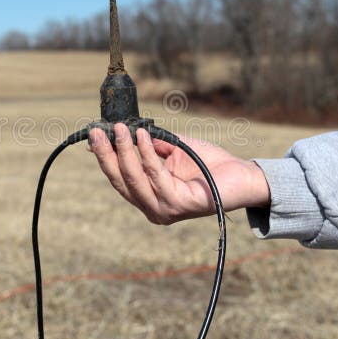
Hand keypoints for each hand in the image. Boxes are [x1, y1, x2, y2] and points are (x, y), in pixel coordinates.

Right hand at [88, 123, 269, 224]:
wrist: (241, 175)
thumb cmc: (208, 163)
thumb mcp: (171, 150)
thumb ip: (146, 145)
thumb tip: (117, 133)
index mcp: (148, 198)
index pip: (118, 178)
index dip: (105, 157)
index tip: (95, 134)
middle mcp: (153, 209)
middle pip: (121, 181)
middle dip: (108, 153)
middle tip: (99, 130)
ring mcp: (165, 210)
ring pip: (135, 179)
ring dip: (125, 150)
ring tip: (121, 128)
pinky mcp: (179, 205)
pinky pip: (156, 175)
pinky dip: (147, 153)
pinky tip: (143, 136)